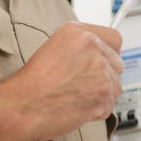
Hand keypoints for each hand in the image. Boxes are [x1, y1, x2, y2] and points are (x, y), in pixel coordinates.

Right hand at [0, 22, 122, 140]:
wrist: (23, 105)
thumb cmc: (31, 82)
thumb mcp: (53, 47)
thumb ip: (80, 46)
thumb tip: (97, 54)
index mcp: (78, 32)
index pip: (113, 38)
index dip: (108, 52)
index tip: (104, 60)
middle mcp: (92, 47)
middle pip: (117, 62)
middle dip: (105, 74)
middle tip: (84, 82)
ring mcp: (101, 71)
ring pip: (116, 84)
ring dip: (102, 92)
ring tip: (77, 95)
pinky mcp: (104, 95)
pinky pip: (109, 104)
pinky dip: (97, 109)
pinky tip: (77, 105)